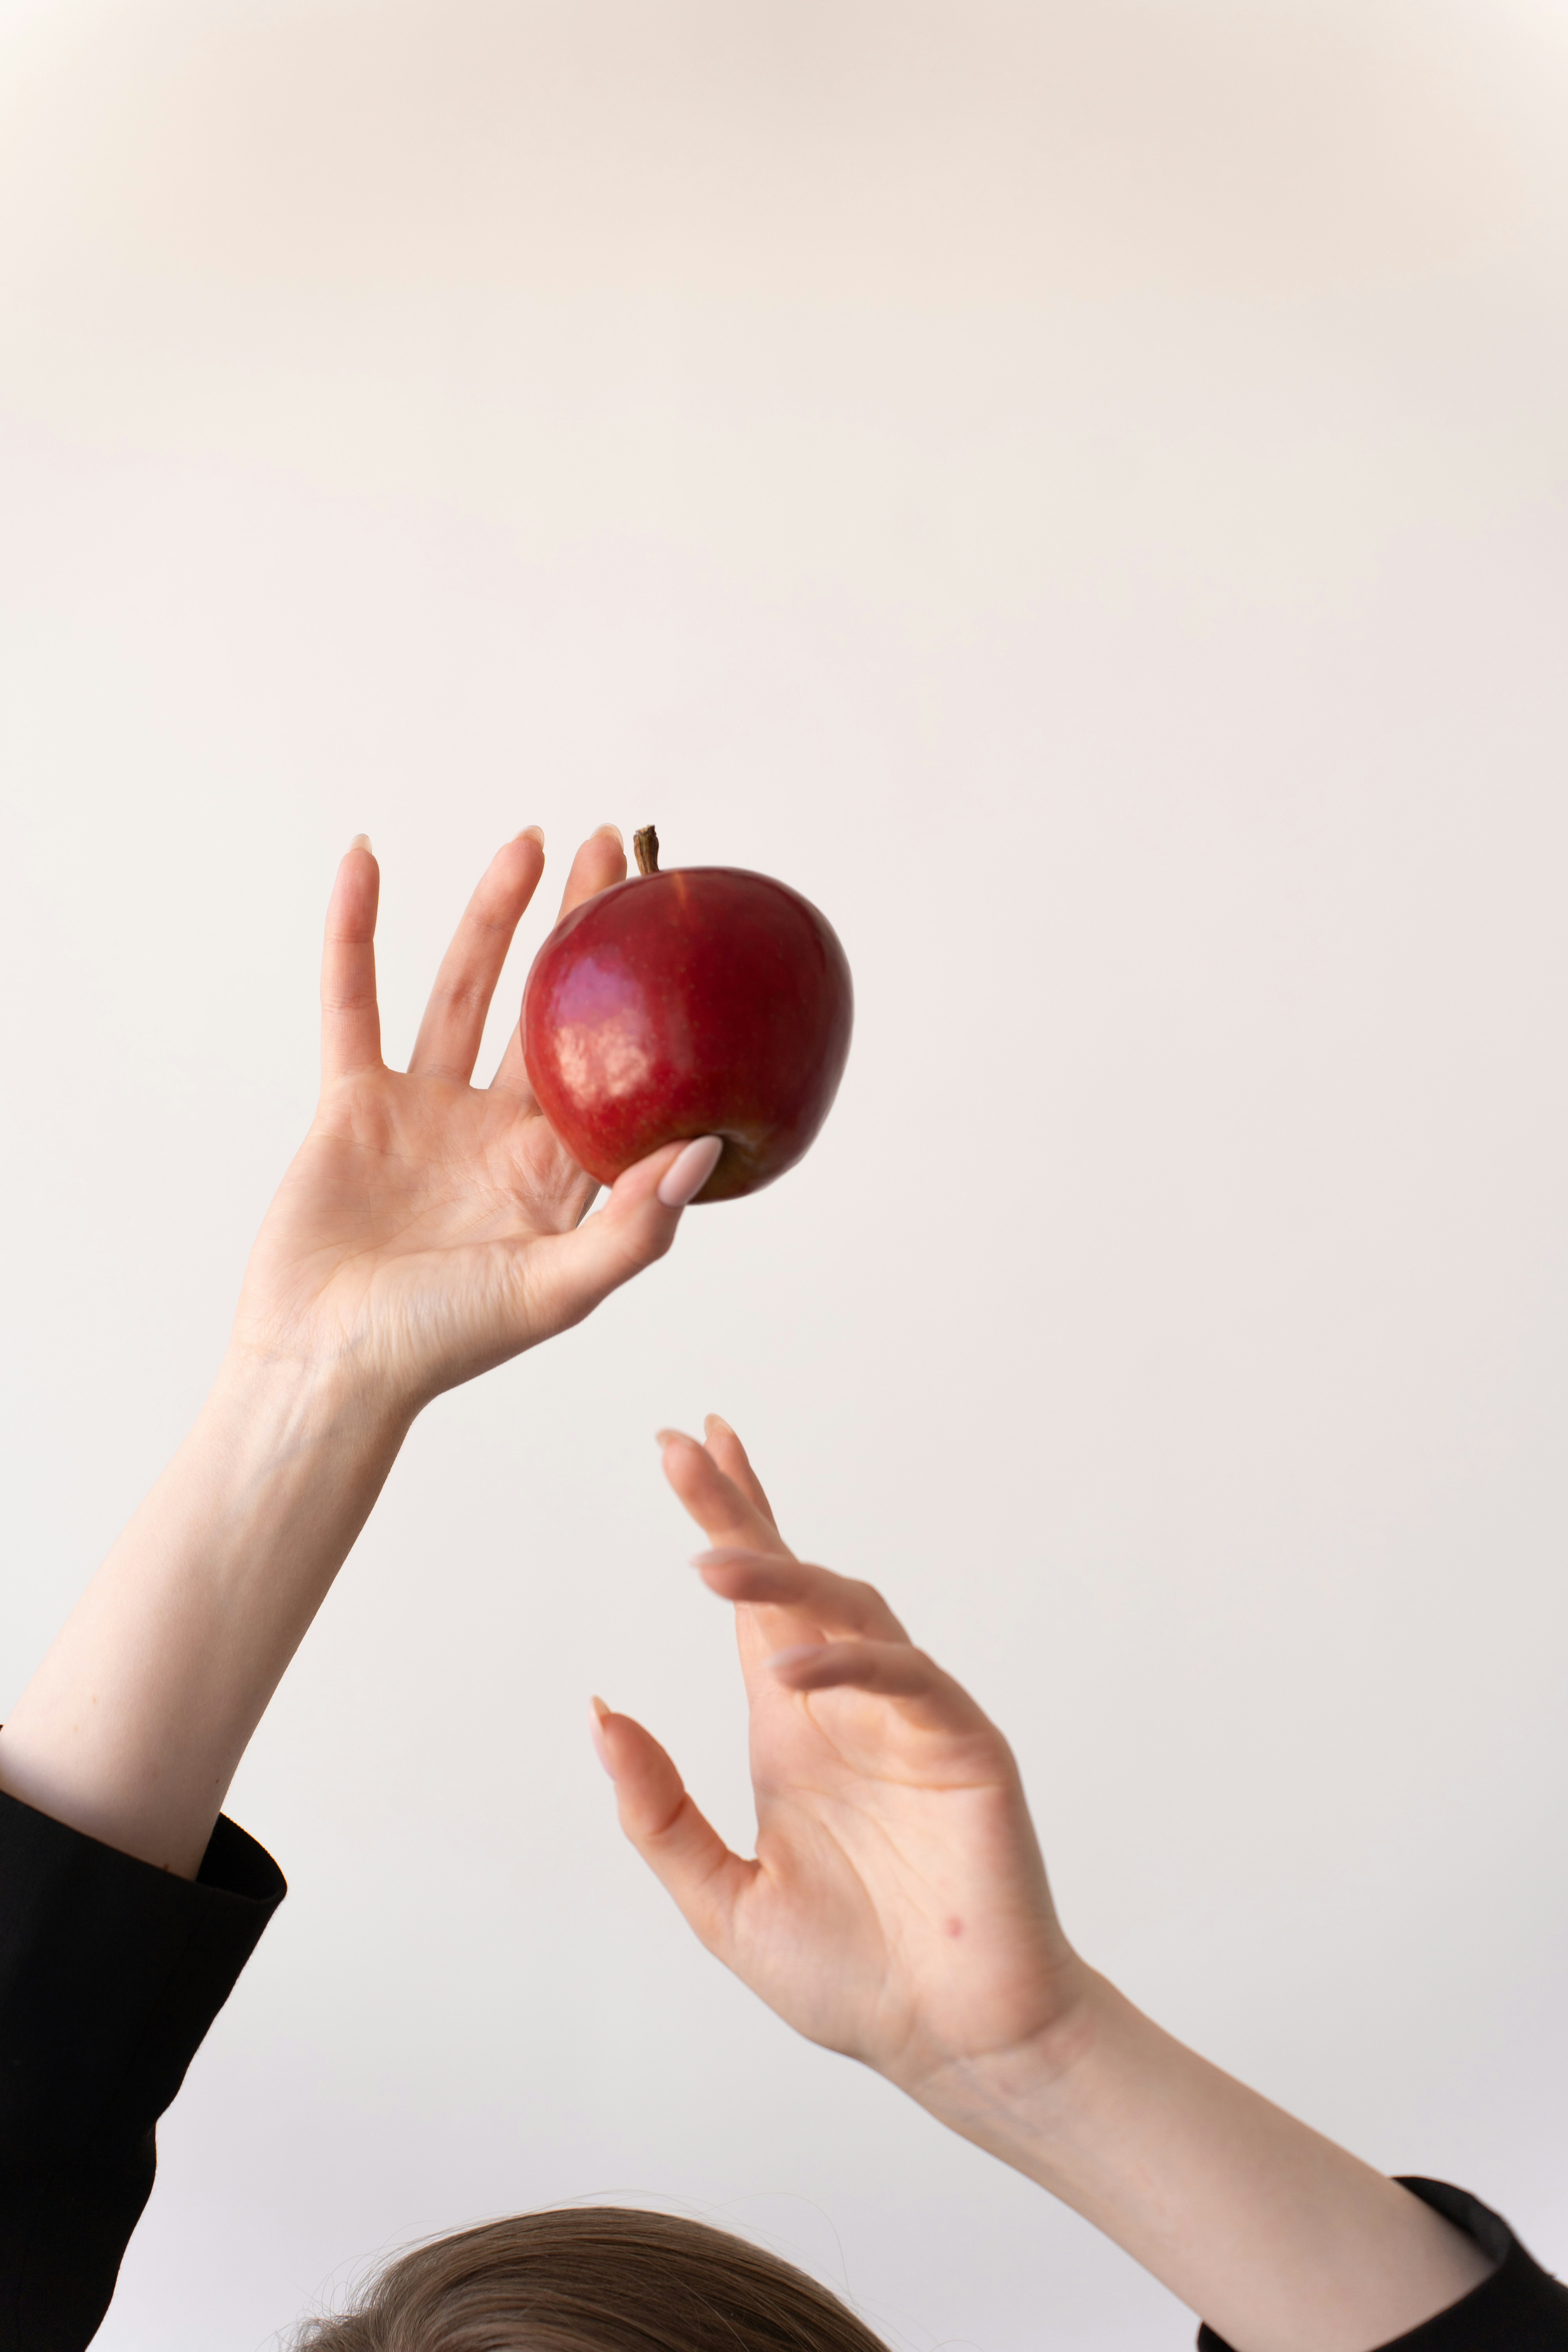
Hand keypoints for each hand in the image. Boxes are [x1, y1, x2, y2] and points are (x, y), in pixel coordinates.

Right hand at [232, 828, 717, 1411]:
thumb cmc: (443, 1345)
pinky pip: (354, 1001)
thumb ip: (635, 1225)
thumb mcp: (557, 1290)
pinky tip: (366, 859)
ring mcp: (425, 1113)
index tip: (670, 925)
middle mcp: (499, 1134)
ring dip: (492, 916)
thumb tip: (705, 1146)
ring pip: (462, 992)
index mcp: (558, 1175)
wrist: (325, 1368)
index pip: (614, 1068)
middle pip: (546, 1011)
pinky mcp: (353, 1103)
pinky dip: (355, 932)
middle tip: (611, 848)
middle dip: (577, 930)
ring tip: (529, 837)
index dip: (642, 999)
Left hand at [592, 1418, 1089, 2103]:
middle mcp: (847, 1707)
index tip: (688, 1448)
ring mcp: (909, 1720)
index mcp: (791, 1730)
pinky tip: (792, 1671)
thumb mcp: (723, 1900)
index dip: (729, 1522)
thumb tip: (601, 1712)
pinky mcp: (963, 1748)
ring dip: (782, 1577)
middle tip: (687, 1446)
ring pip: (849, 1609)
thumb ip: (659, 1813)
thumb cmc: (850, 1976)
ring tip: (710, 1559)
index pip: (754, 1604)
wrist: (950, 2042)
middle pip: (795, 1579)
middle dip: (741, 1511)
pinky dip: (849, 1665)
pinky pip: (905, 1680)